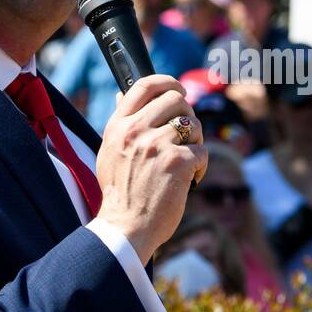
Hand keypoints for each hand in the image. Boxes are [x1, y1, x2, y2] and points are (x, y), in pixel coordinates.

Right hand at [94, 75, 207, 264]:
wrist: (125, 228)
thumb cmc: (120, 194)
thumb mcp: (109, 152)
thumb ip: (121, 124)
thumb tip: (121, 94)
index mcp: (118, 126)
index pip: (144, 85)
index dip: (167, 82)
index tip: (178, 89)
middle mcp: (136, 130)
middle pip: (176, 99)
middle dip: (187, 116)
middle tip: (185, 138)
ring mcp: (156, 144)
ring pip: (193, 124)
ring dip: (195, 141)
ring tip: (186, 161)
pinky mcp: (177, 161)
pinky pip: (202, 151)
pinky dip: (201, 166)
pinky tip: (190, 180)